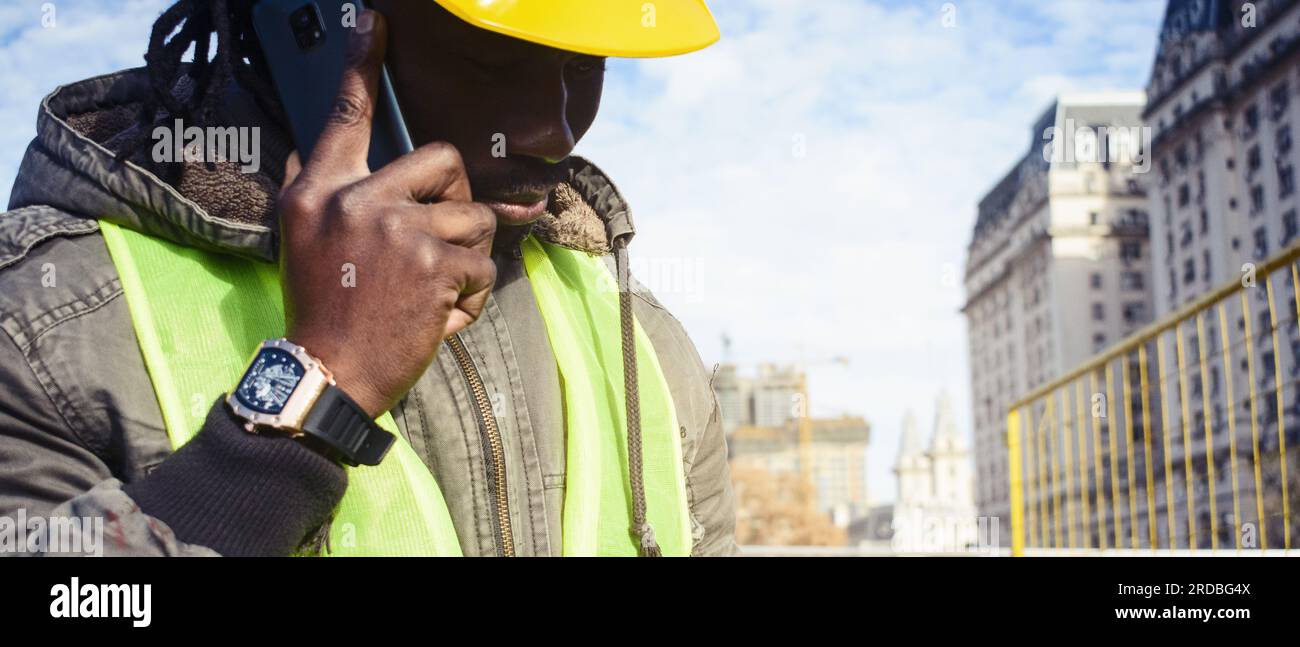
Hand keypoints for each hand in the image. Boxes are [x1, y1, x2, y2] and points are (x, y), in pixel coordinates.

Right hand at [277, 10, 495, 416]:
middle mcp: (357, 201)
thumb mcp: (298, 242)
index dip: (361, 64)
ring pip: (475, 217)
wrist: (329, 375)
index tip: (377, 19)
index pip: (346, 119)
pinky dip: (471, 298)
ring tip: (433, 290)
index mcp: (321, 192)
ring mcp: (398, 231)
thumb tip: (309, 147)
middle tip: (439, 238)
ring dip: (466, 258)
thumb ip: (308, 190)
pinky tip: (437, 317)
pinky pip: (482, 265)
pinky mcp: (434, 265)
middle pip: (443, 159)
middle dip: (457, 200)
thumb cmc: (320, 309)